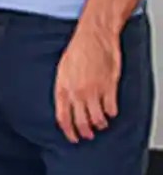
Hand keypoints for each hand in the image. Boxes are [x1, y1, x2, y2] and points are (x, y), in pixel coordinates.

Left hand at [54, 24, 120, 142]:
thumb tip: (65, 104)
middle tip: (88, 135)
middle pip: (80, 122)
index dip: (68, 131)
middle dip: (85, 132)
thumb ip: (64, 88)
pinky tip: (110, 111)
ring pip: (97, 118)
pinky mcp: (108, 87)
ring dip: (99, 124)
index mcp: (62, 88)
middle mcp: (77, 92)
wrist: (93, 37)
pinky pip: (111, 108)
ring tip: (100, 123)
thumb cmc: (77, 50)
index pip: (63, 117)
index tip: (72, 137)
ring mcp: (93, 91)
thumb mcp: (62, 70)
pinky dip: (111, 113)